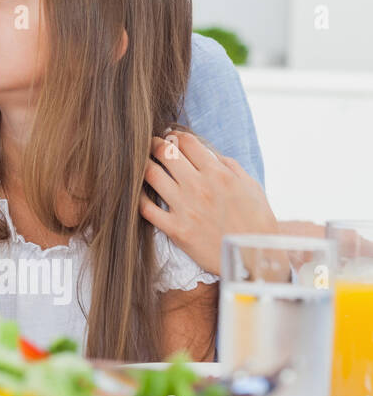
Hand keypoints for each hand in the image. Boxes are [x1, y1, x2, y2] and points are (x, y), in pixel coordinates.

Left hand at [141, 130, 278, 275]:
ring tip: (144, 165)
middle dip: (155, 144)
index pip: (186, 142)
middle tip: (152, 145)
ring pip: (151, 175)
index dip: (176, 136)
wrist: (255, 259)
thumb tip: (209, 153)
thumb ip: (230, 166)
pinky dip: (139, 197)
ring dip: (144, 166)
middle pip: (164, 152)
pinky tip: (141, 193)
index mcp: (218, 174)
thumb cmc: (256, 223)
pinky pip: (146, 208)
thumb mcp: (251, 187)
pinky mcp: (175, 229)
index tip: (171, 137)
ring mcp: (184, 208)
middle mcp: (199, 187)